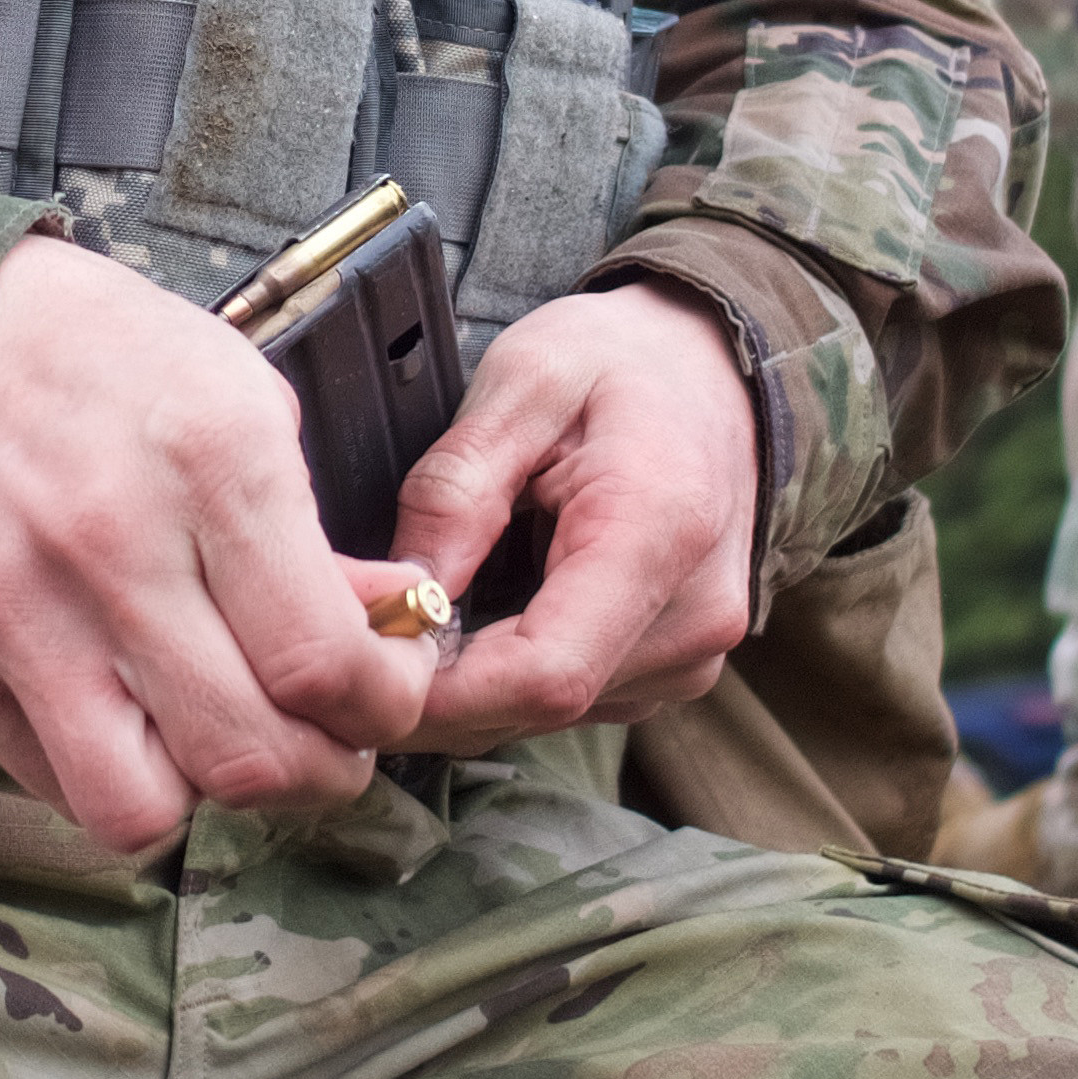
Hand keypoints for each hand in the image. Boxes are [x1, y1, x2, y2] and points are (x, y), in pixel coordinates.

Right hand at [0, 237, 436, 850]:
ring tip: (219, 734)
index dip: (385, 704)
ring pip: (137, 810)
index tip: (384, 684)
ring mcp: (15, 613)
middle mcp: (109, 548)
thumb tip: (379, 645)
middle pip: (247, 759)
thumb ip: (317, 545)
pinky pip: (51, 783)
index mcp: (211, 464)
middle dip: (320, 771)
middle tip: (325, 733)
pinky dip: (112, 770)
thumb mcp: (253, 407)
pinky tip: (135, 710)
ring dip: (202, 794)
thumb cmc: (116, 362)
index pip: (325, 665)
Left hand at [392, 283, 761, 748]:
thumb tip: (401, 592)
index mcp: (659, 535)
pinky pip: (570, 701)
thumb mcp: (523, 383)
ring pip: (545, 716)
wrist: (710, 365)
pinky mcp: (674, 669)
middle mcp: (691, 618)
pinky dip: (507, 672)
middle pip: (537, 706)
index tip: (367, 652)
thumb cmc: (618, 361)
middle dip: (435, 685)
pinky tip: (483, 607)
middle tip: (370, 616)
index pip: (545, 674)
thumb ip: (457, 488)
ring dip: (469, 682)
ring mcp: (690, 655)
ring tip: (429, 599)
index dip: (441, 689)